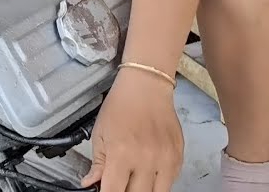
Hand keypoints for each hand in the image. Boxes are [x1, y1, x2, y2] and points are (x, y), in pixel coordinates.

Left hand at [81, 70, 182, 191]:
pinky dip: (160, 182)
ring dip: (144, 190)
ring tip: (136, 180)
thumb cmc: (121, 105)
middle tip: (120, 183)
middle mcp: (146, 159)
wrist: (146, 86)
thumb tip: (91, 184)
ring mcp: (165, 159)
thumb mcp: (100, 134)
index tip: (107, 191)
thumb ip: (98, 164)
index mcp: (122, 154)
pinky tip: (150, 172)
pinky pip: (171, 181)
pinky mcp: (178, 156)